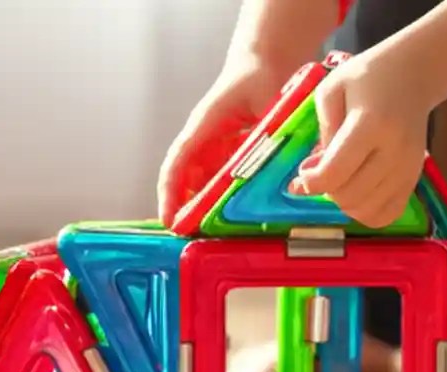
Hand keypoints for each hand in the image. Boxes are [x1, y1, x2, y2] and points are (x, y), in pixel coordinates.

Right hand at [157, 56, 289, 225]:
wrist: (262, 60)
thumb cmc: (257, 75)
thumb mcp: (267, 101)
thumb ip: (271, 130)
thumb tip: (276, 161)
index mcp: (202, 125)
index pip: (177, 163)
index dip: (170, 194)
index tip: (169, 219)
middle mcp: (201, 139)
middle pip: (185, 180)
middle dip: (186, 209)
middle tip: (193, 236)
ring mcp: (212, 146)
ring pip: (202, 183)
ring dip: (206, 205)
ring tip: (215, 230)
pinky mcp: (226, 151)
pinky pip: (221, 179)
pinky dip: (225, 196)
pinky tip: (238, 212)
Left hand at [288, 52, 430, 227]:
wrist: (414, 74)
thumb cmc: (366, 78)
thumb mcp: (331, 91)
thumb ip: (322, 132)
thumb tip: (314, 172)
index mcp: (371, 124)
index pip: (334, 173)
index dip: (310, 181)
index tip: (303, 171)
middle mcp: (394, 150)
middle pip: (349, 196)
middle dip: (326, 191)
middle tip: (320, 173)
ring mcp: (408, 168)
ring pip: (366, 211)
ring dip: (344, 203)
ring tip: (340, 180)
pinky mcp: (415, 178)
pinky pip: (387, 214)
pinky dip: (366, 212)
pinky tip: (358, 193)